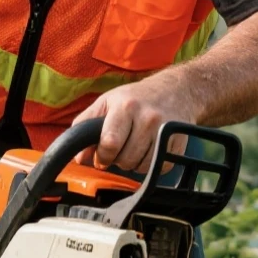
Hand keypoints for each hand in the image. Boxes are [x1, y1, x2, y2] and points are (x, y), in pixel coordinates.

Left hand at [72, 81, 195, 173]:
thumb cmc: (135, 97)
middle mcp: (147, 118)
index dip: (102, 156)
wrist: (175, 90)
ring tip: (134, 146)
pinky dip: (150, 164)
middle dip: (118, 159)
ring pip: (141, 167)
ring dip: (133, 163)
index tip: (102, 156)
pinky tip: (148, 149)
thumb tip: (79, 158)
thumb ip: (85, 126)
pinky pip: (158, 168)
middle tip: (120, 147)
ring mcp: (165, 131)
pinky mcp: (178, 143)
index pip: (110, 143)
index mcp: (126, 106)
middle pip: (125, 159)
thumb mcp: (106, 102)